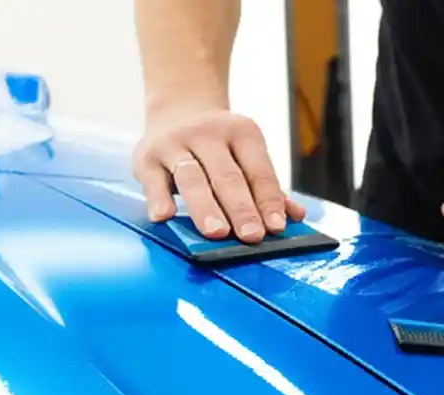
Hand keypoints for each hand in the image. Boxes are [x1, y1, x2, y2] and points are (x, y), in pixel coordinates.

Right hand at [132, 106, 304, 242]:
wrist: (178, 109)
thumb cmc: (221, 147)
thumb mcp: (247, 155)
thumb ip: (268, 187)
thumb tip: (297, 216)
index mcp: (241, 132)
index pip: (259, 171)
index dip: (268, 200)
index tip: (277, 227)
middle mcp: (208, 134)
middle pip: (227, 176)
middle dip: (241, 208)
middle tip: (251, 236)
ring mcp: (175, 143)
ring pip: (192, 178)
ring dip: (205, 207)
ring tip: (217, 233)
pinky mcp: (146, 158)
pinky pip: (153, 181)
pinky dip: (158, 198)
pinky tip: (165, 217)